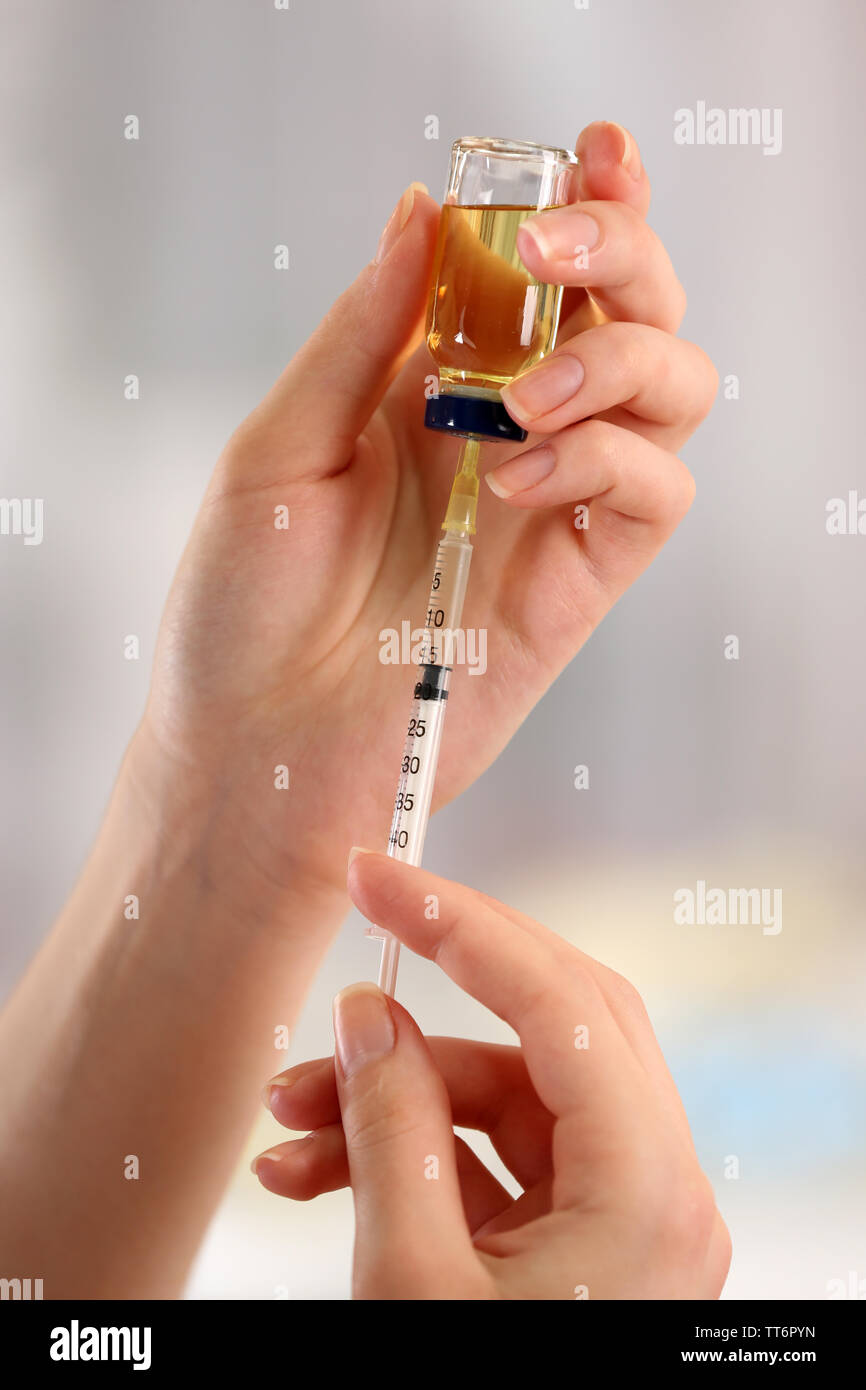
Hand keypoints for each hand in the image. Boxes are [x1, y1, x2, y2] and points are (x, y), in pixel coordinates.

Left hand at [136, 121, 715, 900]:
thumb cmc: (240, 611)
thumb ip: (362, 337)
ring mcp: (549, 509)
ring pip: (671, 395)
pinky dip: (607, 459)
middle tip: (559, 247)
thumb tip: (424, 213)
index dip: (583, 206)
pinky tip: (519, 475)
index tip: (587, 150)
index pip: (537, 276)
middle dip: (623, 253)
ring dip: (621, 360)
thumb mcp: (277, 447)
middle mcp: (507, 437)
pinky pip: (653, 496)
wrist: (253, 754)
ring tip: (522, 397)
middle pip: (631, 314)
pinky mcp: (577, 585)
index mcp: (433, 390)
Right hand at [254, 851, 731, 1299]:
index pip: (563, 1000)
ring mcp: (618, 1211)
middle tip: (352, 950)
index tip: (379, 876)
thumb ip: (392, 1134)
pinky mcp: (574, 1235)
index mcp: (649, 1190)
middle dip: (432, 999)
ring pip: (506, 1094)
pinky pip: (493, 1155)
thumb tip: (369, 1018)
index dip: (464, 925)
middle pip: (550, 1026)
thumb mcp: (413, 1285)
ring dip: (393, 1095)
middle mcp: (654, 1186)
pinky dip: (408, 1149)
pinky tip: (314, 1168)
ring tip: (286, 1125)